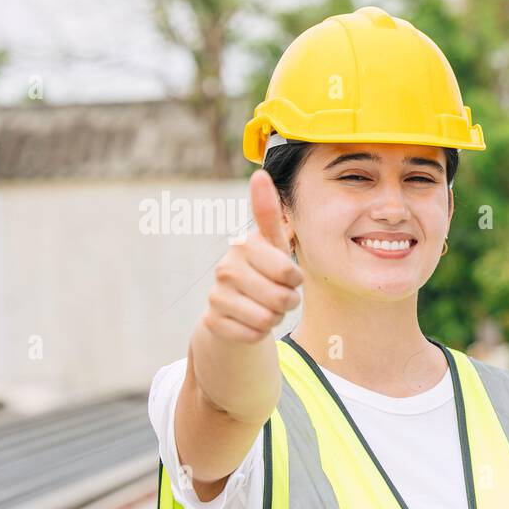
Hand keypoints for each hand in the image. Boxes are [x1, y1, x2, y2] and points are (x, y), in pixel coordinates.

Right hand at [202, 170, 303, 344]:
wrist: (236, 308)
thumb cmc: (264, 271)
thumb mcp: (274, 245)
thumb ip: (269, 213)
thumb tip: (258, 173)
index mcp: (245, 246)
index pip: (289, 271)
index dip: (296, 280)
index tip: (289, 275)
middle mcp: (226, 267)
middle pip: (282, 298)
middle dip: (288, 302)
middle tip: (278, 295)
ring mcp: (217, 295)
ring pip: (268, 319)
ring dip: (274, 317)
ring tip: (265, 306)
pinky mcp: (213, 321)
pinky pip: (253, 335)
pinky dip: (258, 333)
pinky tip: (250, 321)